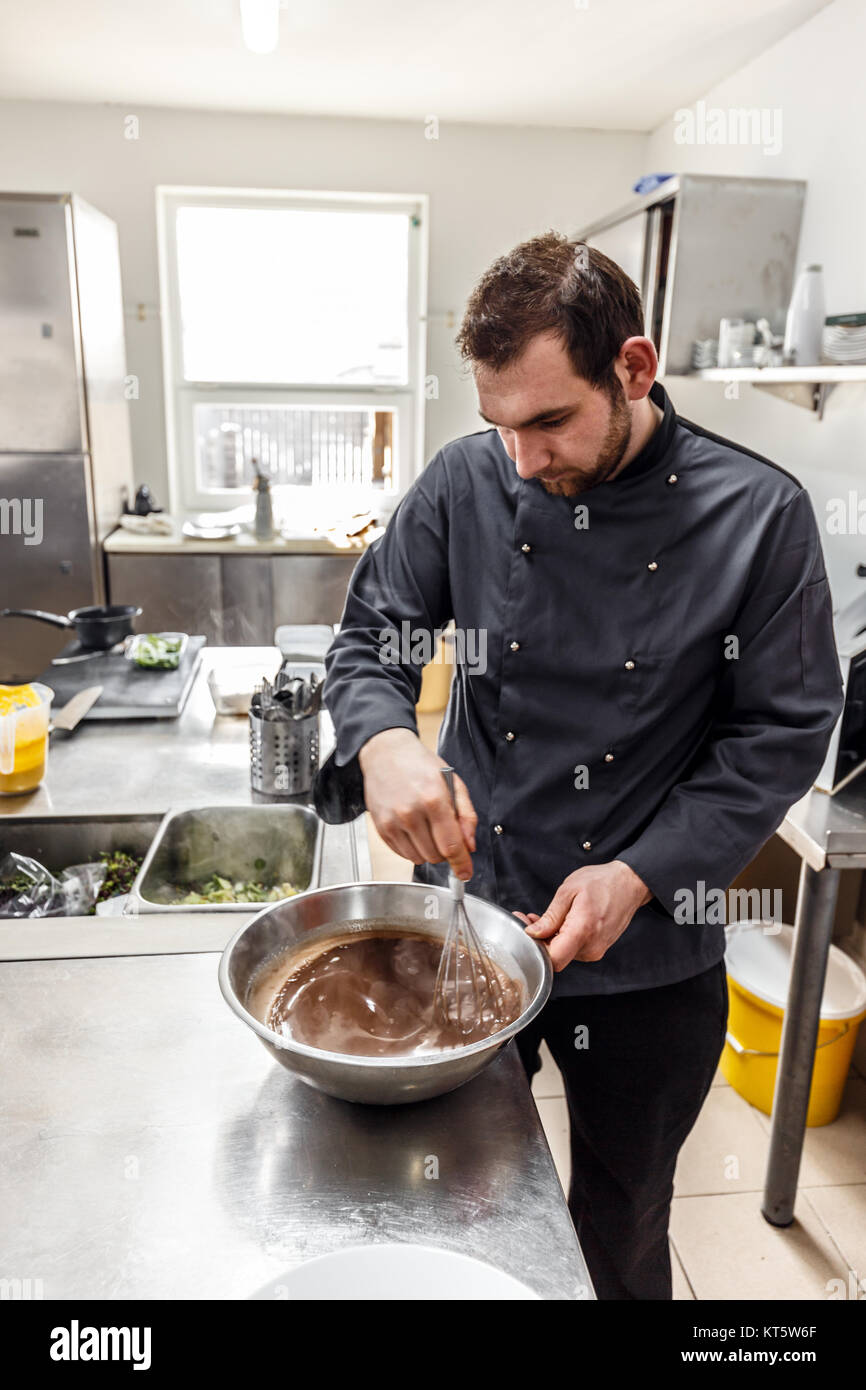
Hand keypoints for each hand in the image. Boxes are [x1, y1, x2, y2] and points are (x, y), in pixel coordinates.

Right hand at [358, 727, 476, 879]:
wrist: (386, 754)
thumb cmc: (421, 766)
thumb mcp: (454, 783)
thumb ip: (466, 816)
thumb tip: (470, 845)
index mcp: (434, 800)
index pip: (451, 845)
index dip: (462, 864)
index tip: (465, 873)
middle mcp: (411, 813)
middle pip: (436, 856)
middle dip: (445, 849)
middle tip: (443, 830)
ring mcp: (393, 822)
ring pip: (419, 859)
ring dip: (428, 850)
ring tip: (426, 826)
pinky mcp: (381, 828)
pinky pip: (402, 854)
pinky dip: (412, 848)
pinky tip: (413, 828)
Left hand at [515, 860, 650, 971]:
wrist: (630, 883)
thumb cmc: (602, 882)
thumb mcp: (569, 891)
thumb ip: (550, 916)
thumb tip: (533, 933)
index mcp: (583, 930)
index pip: (553, 959)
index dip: (534, 947)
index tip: (525, 930)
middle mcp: (591, 946)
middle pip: (555, 956)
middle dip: (538, 939)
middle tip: (528, 918)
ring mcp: (596, 950)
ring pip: (563, 952)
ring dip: (549, 937)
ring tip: (543, 917)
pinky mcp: (598, 948)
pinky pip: (574, 948)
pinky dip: (562, 937)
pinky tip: (559, 922)